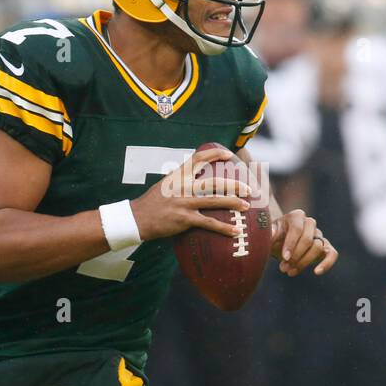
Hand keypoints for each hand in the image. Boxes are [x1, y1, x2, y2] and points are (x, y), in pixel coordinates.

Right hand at [131, 145, 250, 241]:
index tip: (228, 154)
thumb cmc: (152, 203)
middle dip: (234, 184)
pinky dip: (224, 228)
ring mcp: (184, 202)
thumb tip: (189, 174)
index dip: (215, 154)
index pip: (198, 158)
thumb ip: (178, 179)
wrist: (137, 219)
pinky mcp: (184, 219)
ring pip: (214, 200)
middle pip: (214, 181)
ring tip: (246, 205)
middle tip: (248, 188)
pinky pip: (209, 223)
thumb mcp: (164, 185)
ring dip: (233, 203)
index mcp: (178, 176)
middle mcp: (183, 186)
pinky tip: (236, 231)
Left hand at [271, 208, 337, 275]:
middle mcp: (309, 223)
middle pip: (308, 239)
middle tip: (283, 268)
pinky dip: (327, 263)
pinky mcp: (325, 247)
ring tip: (289, 271)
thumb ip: (269, 233)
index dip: (291, 244)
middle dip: (296, 256)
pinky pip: (332, 254)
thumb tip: (272, 235)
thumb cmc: (274, 237)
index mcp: (296, 216)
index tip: (284, 257)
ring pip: (318, 247)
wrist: (278, 242)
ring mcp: (318, 235)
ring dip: (304, 263)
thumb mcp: (268, 234)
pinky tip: (316, 272)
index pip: (297, 229)